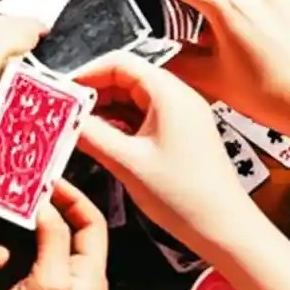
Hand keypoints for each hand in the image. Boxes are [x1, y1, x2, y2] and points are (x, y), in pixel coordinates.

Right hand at [0, 180, 108, 289]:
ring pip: (32, 242)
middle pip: (62, 229)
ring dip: (8, 243)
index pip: (93, 224)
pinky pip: (12, 260)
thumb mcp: (45, 283)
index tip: (49, 180)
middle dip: (36, 217)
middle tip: (19, 196)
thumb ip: (53, 239)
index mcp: (90, 280)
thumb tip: (47, 206)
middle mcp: (74, 281)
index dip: (74, 198)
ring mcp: (48, 287)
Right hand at [77, 53, 251, 252]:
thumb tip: (67, 118)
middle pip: (127, 78)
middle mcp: (179, 96)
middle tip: (68, 111)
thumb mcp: (127, 162)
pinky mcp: (183, 133)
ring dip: (107, 109)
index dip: (88, 72)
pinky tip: (105, 139)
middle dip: (95, 92)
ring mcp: (182, 115)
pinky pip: (146, 117)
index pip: (121, 62)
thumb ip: (93, 135)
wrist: (224, 227)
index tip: (66, 91)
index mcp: (169, 93)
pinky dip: (123, 124)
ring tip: (81, 127)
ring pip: (135, 98)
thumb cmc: (184, 195)